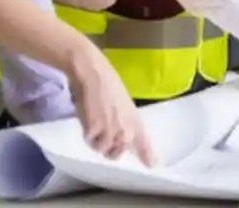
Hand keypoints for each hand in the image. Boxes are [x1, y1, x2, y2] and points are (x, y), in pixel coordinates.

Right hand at [65, 42, 155, 164]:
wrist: (93, 74)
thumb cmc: (108, 86)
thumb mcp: (125, 106)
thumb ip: (128, 125)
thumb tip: (128, 141)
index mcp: (136, 122)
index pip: (144, 145)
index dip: (147, 156)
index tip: (151, 165)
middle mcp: (127, 131)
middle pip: (115, 154)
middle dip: (107, 146)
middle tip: (102, 129)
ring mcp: (111, 132)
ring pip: (100, 149)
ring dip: (95, 139)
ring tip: (94, 120)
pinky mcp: (95, 130)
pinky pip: (89, 141)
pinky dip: (86, 132)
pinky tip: (88, 116)